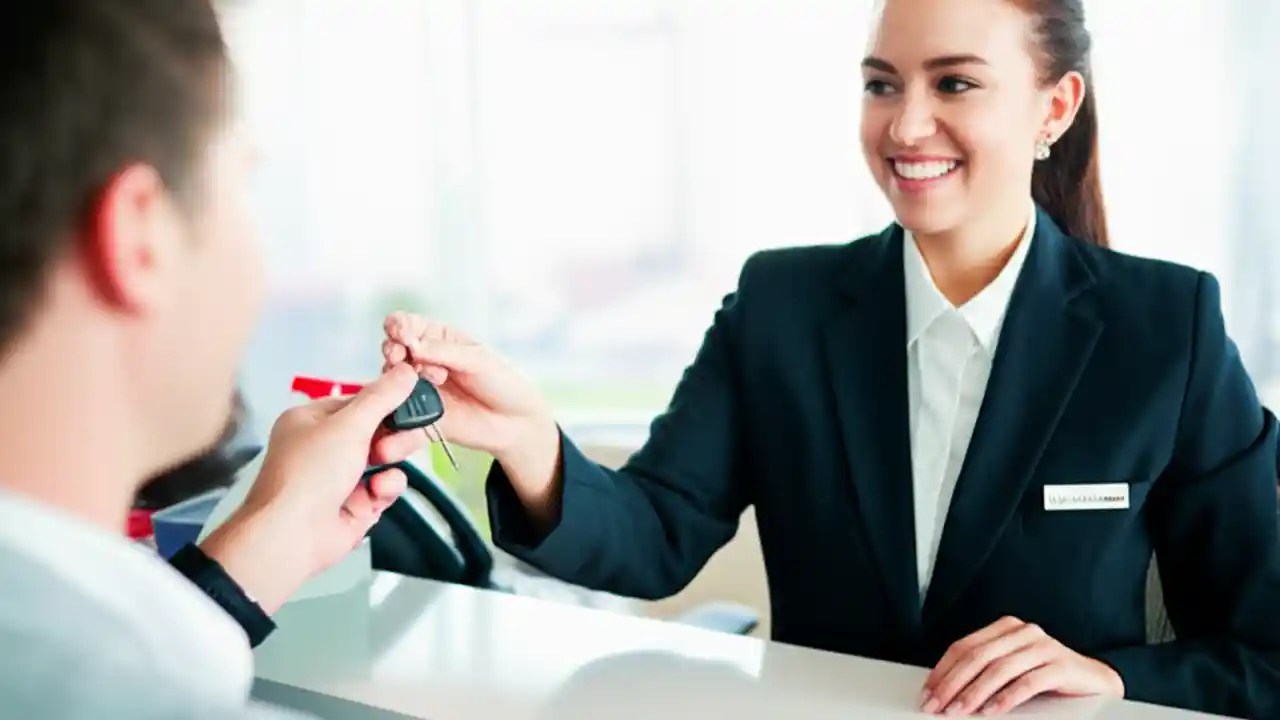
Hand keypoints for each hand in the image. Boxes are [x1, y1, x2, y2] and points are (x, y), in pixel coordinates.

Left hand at [200, 364, 425, 612]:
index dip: (386, 400)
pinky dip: (386, 487)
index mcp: (311, 420)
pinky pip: (384, 487)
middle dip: (393, 434)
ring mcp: (340, 477)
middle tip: (401, 435)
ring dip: (391, 460)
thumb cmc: (307, 475)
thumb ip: (382, 398)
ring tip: (385, 463)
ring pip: (385, 459)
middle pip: (376, 430)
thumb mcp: (348, 425)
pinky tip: (377, 490)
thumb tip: (406, 372)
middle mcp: (324, 447)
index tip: (413, 397)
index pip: (358, 401)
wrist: (292, 535)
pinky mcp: (355, 504)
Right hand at [381, 311, 563, 527]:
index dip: (398, 327)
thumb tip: (413, 346)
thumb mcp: (478, 359)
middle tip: (402, 358)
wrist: (516, 423)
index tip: (401, 334)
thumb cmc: (501, 382)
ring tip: (428, 384)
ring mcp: (417, 389)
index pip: (406, 324)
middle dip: (393, 352)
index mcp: (436, 338)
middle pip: (391, 351)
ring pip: (390, 383)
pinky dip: (396, 420)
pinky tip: (401, 422)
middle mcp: (421, 362)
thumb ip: (444, 352)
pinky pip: (399, 418)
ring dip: (397, 382)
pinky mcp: (418, 418)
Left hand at [920, 616, 1123, 715]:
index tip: (927, 693)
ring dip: (974, 693)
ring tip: (958, 712)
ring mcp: (1043, 646)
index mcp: (1005, 628)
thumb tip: (945, 693)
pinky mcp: (1060, 665)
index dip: (942, 670)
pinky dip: (1006, 698)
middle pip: (977, 656)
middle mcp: (1023, 632)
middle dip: (952, 684)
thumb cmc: (1046, 676)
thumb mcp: (1011, 669)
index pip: (964, 646)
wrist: (1095, 681)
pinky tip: (992, 711)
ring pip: (999, 669)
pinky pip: (1028, 682)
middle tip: (936, 706)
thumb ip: (984, 672)